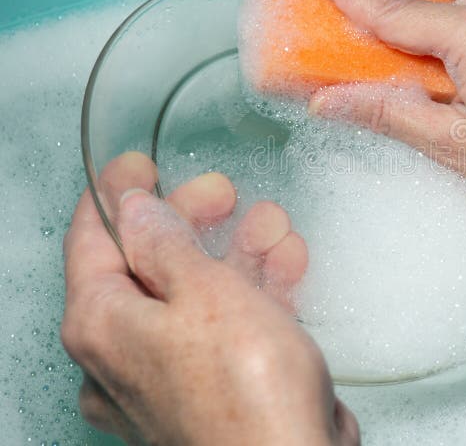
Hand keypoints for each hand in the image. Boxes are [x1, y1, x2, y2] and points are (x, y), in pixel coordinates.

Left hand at [62, 152, 359, 444]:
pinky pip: (221, 326)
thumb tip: (134, 208)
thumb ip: (163, 242)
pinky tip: (285, 265)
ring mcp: (165, 376)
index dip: (118, 194)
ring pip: (194, 293)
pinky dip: (251, 292)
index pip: (91, 238)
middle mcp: (120, 355)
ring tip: (274, 225)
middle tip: (224, 192)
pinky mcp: (207, 389)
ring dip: (235, 253)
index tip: (140, 165)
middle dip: (192, 220)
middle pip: (148, 264)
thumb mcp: (203, 291)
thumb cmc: (247, 388)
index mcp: (100, 324)